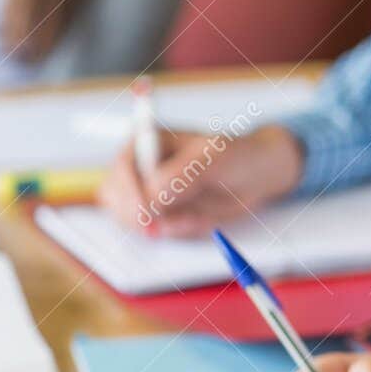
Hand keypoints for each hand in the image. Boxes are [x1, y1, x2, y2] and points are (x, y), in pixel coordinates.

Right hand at [96, 124, 303, 237]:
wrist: (256, 174)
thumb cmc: (235, 155)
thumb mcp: (212, 159)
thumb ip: (179, 176)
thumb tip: (151, 198)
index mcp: (146, 140)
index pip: (122, 166)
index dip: (129, 190)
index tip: (146, 212)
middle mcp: (139, 166)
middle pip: (114, 195)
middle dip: (136, 214)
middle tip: (163, 226)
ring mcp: (145, 191)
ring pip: (128, 216)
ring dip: (156, 224)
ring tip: (191, 216)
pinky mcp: (158, 214)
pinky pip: (154, 230)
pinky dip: (172, 230)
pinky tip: (194, 219)